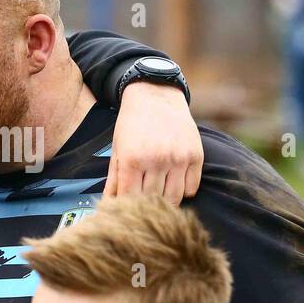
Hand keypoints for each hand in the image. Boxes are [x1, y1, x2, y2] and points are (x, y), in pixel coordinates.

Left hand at [105, 82, 201, 203]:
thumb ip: (114, 179)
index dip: (127, 207)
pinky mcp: (195, 155)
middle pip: (153, 201)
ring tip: (159, 195)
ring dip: (166, 202)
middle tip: (143, 205)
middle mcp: (157, 160)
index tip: (127, 208)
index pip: (130, 198)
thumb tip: (108, 205)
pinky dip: (183, 191)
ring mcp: (178, 158)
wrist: (156, 94)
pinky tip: (174, 183)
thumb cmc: (132, 123)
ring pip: (174, 198)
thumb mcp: (117, 148)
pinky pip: (192, 188)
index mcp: (133, 159)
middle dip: (146, 206)